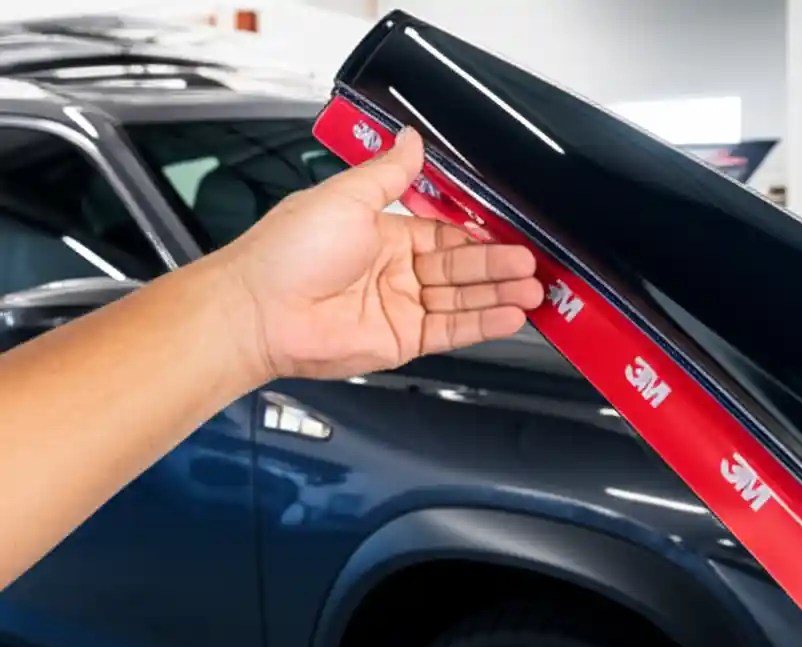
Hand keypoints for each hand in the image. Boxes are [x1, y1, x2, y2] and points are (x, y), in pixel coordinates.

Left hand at [213, 128, 541, 380]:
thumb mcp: (344, 196)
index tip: (510, 232)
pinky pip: (452, 331)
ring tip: (532, 289)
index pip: (447, 231)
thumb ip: (388, 173)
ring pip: (463, 300)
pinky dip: (484, 323)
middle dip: (498, 265)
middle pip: (461, 266)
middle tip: (530, 263)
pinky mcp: (403, 340)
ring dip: (499, 294)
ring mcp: (401, 307)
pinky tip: (510, 315)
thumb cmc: (286, 253)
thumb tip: (412, 139)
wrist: (258, 311)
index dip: (480, 234)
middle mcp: (396, 271)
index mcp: (385, 233)